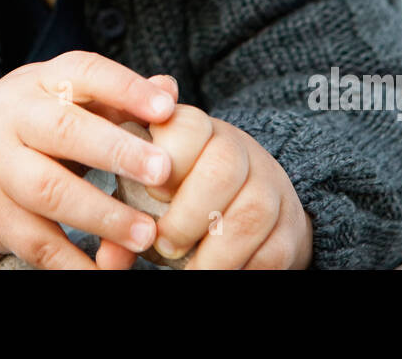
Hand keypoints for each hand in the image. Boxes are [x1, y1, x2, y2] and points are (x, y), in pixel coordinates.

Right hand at [0, 51, 177, 268]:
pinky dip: (74, 262)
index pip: (83, 72)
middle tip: (164, 172)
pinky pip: (36, 243)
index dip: (125, 88)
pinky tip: (106, 271)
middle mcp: (12, 118)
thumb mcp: (66, 105)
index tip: (167, 110)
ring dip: (102, 215)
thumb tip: (169, 89)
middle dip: (116, 150)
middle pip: (62, 130)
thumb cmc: (33, 134)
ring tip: (145, 235)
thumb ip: (117, 100)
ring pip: (49, 190)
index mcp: (40, 83)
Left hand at [95, 76, 313, 269]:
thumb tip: (109, 257)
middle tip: (165, 246)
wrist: (246, 200)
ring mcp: (270, 184)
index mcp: (196, 131)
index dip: (172, 156)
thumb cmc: (180, 194)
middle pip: (223, 167)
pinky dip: (246, 269)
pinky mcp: (292, 223)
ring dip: (217, 252)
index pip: (189, 126)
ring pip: (253, 211)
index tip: (155, 191)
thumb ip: (126, 216)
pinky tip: (222, 274)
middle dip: (189, 214)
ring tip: (192, 271)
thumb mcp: (150, 192)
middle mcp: (238, 149)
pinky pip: (276, 247)